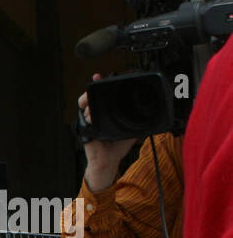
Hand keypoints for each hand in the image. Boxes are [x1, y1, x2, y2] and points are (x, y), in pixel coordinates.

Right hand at [80, 73, 137, 190]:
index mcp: (107, 114)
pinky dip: (87, 112)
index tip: (100, 76)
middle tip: (98, 81)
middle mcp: (96, 114)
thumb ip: (140, 121)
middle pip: (91, 96)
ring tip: (97, 106)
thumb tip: (153, 114)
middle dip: (93, 88)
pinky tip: (91, 113)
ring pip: (85, 103)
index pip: (103, 96)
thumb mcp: (132, 131)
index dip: (101, 85)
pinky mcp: (84, 127)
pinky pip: (83, 115)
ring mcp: (88, 120)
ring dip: (91, 102)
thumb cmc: (118, 147)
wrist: (109, 161)